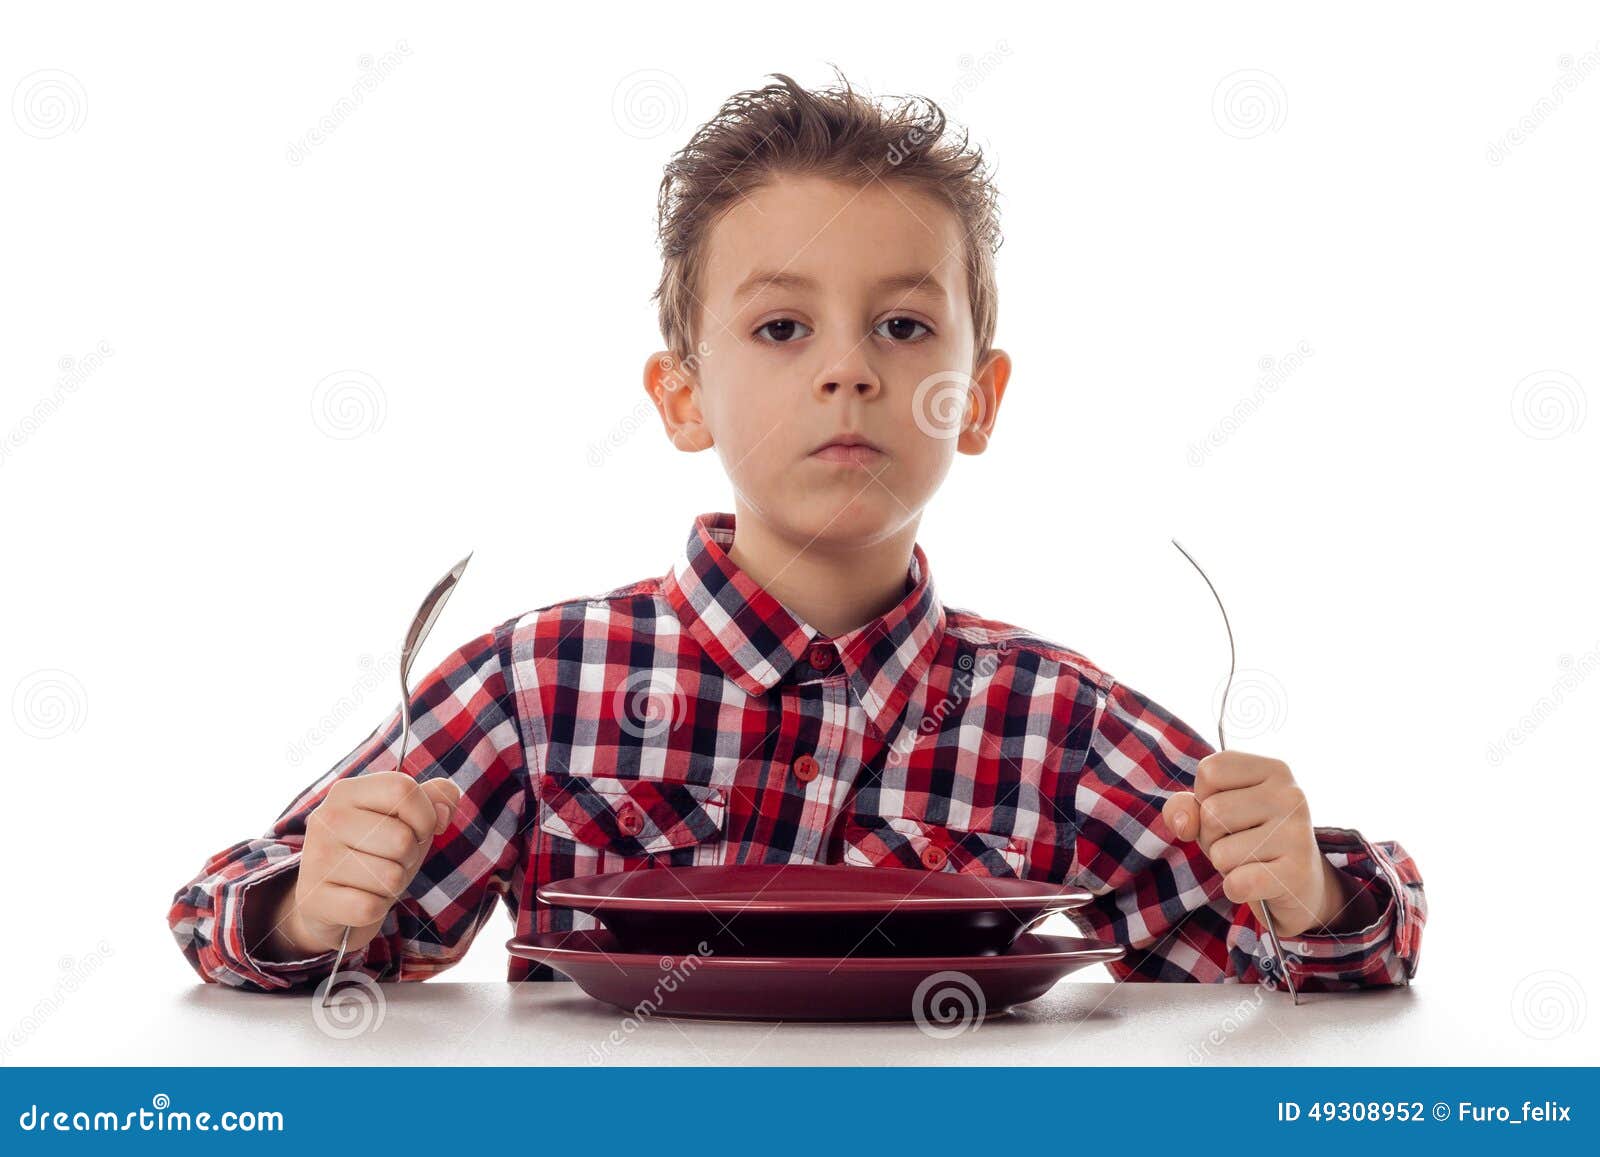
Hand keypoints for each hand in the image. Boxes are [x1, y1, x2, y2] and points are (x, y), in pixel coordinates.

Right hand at [268, 771, 462, 956]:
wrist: (330, 902)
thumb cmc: (377, 852)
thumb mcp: (408, 819)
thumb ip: (437, 798)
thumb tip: (444, 813)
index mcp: (346, 792)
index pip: (403, 790)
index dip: (425, 816)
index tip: (417, 830)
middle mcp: (326, 819)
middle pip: (402, 839)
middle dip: (409, 856)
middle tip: (388, 860)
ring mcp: (316, 859)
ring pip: (390, 877)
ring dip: (393, 884)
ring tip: (372, 879)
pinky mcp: (314, 898)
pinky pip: (371, 907)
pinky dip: (376, 908)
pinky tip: (358, 900)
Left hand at [1160, 751, 1352, 938]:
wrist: (1297, 884)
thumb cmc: (1247, 838)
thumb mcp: (1211, 814)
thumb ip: (1183, 807)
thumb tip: (1182, 823)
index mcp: (1273, 769)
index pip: (1210, 770)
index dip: (1204, 796)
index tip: (1229, 809)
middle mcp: (1291, 795)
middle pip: (1211, 813)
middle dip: (1212, 836)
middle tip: (1241, 842)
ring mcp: (1298, 833)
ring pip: (1220, 852)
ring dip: (1225, 864)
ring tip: (1252, 860)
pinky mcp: (1298, 872)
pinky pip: (1237, 883)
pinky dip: (1235, 889)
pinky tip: (1257, 883)